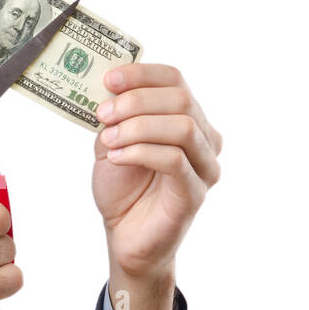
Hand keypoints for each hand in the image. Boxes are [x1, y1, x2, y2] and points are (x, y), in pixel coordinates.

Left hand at [92, 63, 221, 309]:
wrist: (125, 235)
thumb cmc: (124, 187)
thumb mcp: (113, 140)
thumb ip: (117, 115)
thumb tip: (112, 88)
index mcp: (187, 118)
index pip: (175, 79)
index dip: (142, 74)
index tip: (109, 79)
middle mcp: (204, 138)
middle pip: (181, 99)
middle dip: (137, 101)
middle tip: (104, 114)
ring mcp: (204, 166)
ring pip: (183, 127)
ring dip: (139, 127)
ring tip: (109, 139)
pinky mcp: (195, 193)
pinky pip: (174, 160)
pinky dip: (141, 152)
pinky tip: (117, 157)